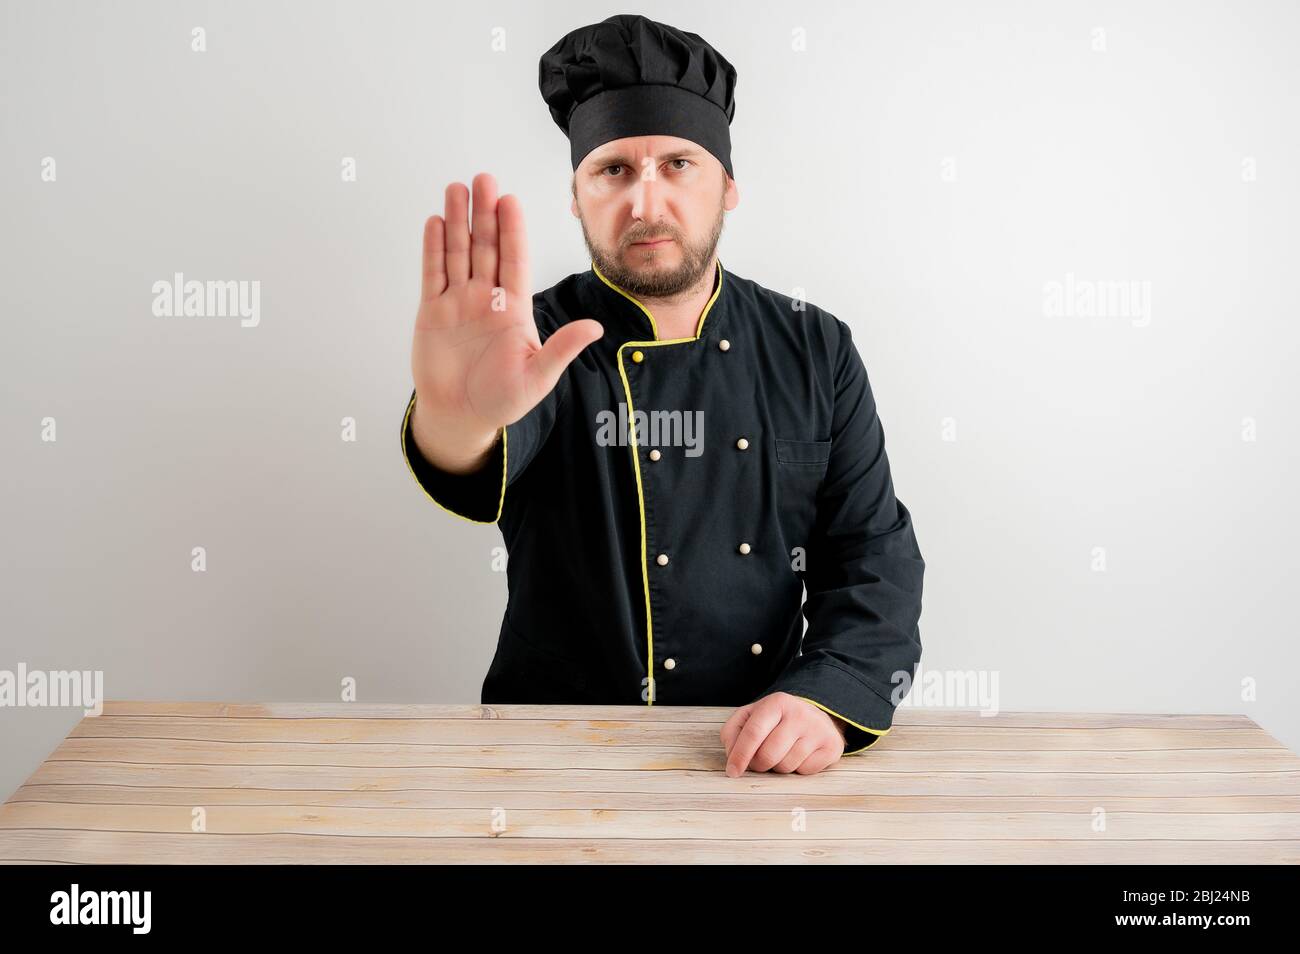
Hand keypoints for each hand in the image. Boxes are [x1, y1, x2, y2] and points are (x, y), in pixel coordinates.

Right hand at [410, 173, 603, 470]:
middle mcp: (486, 298)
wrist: (461, 417)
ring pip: (458, 253)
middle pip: (485, 247)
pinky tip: (436, 222)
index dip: (512, 231)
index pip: (514, 260)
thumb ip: (562, 349)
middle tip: (483, 179)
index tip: (510, 201)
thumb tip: (594, 328)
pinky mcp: (432, 311)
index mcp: (514, 309)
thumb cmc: (502, 400)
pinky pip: (432, 273)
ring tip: (457, 189)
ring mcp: (458, 302)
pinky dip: (433, 248)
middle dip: (484, 214)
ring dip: (458, 222)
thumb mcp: (538, 377)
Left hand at [719, 692, 845, 776]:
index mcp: (777, 702)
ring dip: (778, 767)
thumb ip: (733, 731)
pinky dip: (797, 770)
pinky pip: (804, 772)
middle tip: (759, 760)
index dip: (740, 755)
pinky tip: (799, 755)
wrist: (813, 716)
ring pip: (786, 766)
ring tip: (782, 753)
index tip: (732, 772)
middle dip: (758, 764)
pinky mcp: (832, 746)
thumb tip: (732, 755)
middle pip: (768, 755)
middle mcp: (800, 713)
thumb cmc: (776, 720)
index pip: (753, 732)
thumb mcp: (752, 716)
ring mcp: (818, 730)